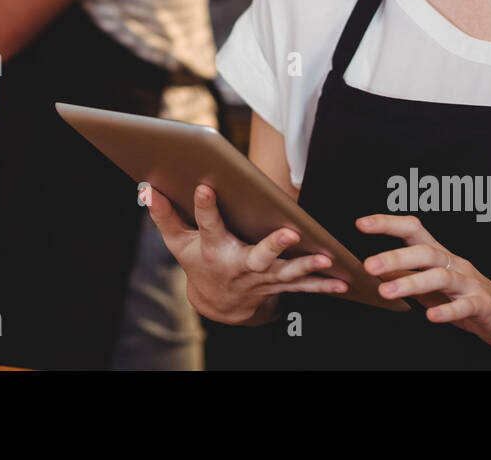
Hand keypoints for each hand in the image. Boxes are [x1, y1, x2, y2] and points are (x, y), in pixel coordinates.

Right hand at [146, 183, 348, 325]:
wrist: (217, 304)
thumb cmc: (199, 263)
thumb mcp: (178, 243)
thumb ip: (165, 216)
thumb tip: (147, 189)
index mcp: (214, 250)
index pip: (207, 224)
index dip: (204, 206)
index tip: (204, 186)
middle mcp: (239, 266)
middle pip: (257, 256)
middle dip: (274, 246)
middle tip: (290, 233)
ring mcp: (261, 279)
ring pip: (286, 274)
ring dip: (307, 267)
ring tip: (326, 259)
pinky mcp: (278, 286)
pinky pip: (302, 287)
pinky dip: (323, 285)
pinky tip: (342, 281)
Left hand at [358, 214, 490, 350]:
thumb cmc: (468, 299)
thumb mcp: (433, 287)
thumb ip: (408, 277)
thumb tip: (377, 270)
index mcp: (440, 256)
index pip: (413, 230)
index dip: (388, 224)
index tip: (361, 223)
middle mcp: (455, 264)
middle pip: (425, 252)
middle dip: (395, 257)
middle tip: (369, 266)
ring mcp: (471, 283)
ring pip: (441, 276)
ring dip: (411, 283)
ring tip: (386, 292)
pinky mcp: (484, 305)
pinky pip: (465, 305)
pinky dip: (447, 310)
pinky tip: (430, 316)